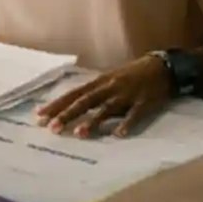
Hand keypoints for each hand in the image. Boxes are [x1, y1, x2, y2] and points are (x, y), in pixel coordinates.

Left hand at [36, 55, 171, 138]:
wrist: (162, 67)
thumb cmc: (132, 74)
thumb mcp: (110, 79)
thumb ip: (94, 93)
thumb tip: (72, 106)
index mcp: (100, 82)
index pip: (74, 94)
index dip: (57, 105)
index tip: (40, 116)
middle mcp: (110, 87)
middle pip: (85, 101)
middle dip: (68, 114)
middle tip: (52, 128)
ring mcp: (127, 94)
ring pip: (106, 108)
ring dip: (93, 121)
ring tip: (79, 134)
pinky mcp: (144, 102)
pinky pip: (134, 114)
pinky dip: (127, 124)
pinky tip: (119, 134)